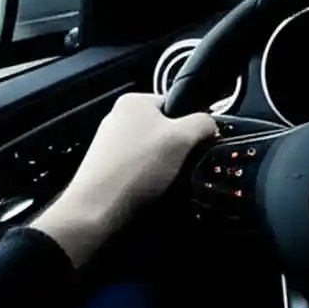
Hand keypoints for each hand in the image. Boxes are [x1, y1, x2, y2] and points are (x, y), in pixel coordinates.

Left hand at [31, 93, 215, 265]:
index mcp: (134, 100)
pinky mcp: (104, 166)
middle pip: (164, 129)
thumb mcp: (183, 138)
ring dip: (163, 165)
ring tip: (164, 181)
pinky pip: (138, 167)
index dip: (191, 126)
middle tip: (182, 166)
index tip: (195, 147)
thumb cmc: (140, 165)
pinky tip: (148, 189)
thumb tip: (210, 125)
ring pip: (152, 151)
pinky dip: (147, 177)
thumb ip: (203, 123)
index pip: (176, 105)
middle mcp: (118, 116)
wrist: (97, 207)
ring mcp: (108, 142)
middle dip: (177, 148)